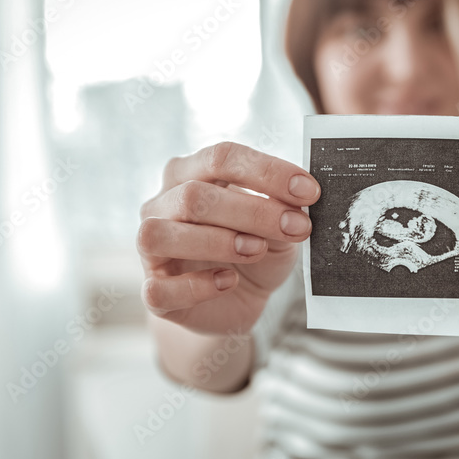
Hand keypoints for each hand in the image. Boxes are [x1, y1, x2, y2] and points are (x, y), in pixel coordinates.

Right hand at [137, 141, 319, 334]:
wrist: (241, 300)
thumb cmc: (256, 250)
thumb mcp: (277, 226)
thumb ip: (283, 209)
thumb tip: (300, 197)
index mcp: (191, 174)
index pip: (221, 158)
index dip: (266, 172)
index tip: (308, 191)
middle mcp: (162, 205)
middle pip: (193, 195)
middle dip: (252, 211)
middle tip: (295, 227)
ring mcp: (150, 249)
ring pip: (159, 235)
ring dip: (216, 242)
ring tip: (258, 250)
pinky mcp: (153, 290)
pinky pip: (158, 289)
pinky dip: (197, 286)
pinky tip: (229, 281)